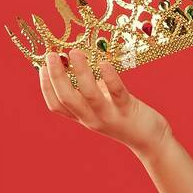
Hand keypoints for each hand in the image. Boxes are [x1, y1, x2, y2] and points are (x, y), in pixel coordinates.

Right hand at [38, 48, 171, 158]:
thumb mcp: (102, 104)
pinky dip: (109, 78)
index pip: (56, 105)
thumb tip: (77, 63)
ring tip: (74, 52)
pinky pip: (117, 93)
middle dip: (56, 76)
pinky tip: (103, 63)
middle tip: (51, 55)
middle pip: (67, 99)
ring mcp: (109, 116)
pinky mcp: (128, 111)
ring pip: (89, 95)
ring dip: (80, 73)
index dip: (46, 86)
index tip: (41, 66)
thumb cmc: (125, 116)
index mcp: (83, 116)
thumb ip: (90, 88)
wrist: (150, 140)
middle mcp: (92, 119)